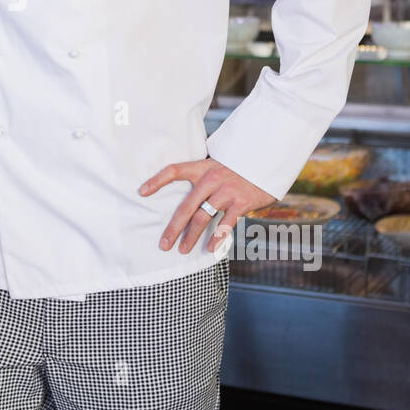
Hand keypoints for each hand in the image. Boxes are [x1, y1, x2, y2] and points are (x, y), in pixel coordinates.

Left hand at [139, 157, 277, 254]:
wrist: (267, 159)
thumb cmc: (238, 165)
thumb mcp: (218, 163)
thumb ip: (202, 175)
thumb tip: (184, 192)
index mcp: (203, 167)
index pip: (174, 170)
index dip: (157, 180)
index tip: (141, 192)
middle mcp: (212, 179)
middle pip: (186, 206)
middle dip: (173, 228)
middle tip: (163, 244)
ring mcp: (227, 191)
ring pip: (203, 217)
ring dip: (191, 236)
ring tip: (182, 250)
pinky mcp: (242, 202)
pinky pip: (225, 224)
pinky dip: (217, 238)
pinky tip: (209, 249)